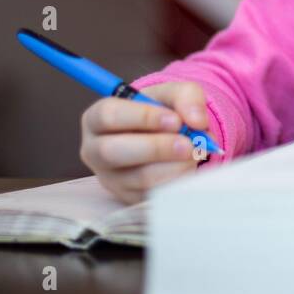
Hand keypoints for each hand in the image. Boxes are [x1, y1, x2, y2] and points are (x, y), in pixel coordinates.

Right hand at [80, 80, 209, 204]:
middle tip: (187, 144)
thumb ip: (186, 96)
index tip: (175, 120)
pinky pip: (155, 195)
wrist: (168, 139)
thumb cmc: (161, 113)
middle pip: (112, 151)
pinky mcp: (130, 198)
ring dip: (174, 165)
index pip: (108, 115)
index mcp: (97, 119)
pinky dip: (178, 180)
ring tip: (193, 153)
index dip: (142, 117)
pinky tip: (189, 167)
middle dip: (156, 148)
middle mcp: (95, 150)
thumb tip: (197, 121)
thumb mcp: (172, 94)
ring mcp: (111, 178)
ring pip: (139, 178)